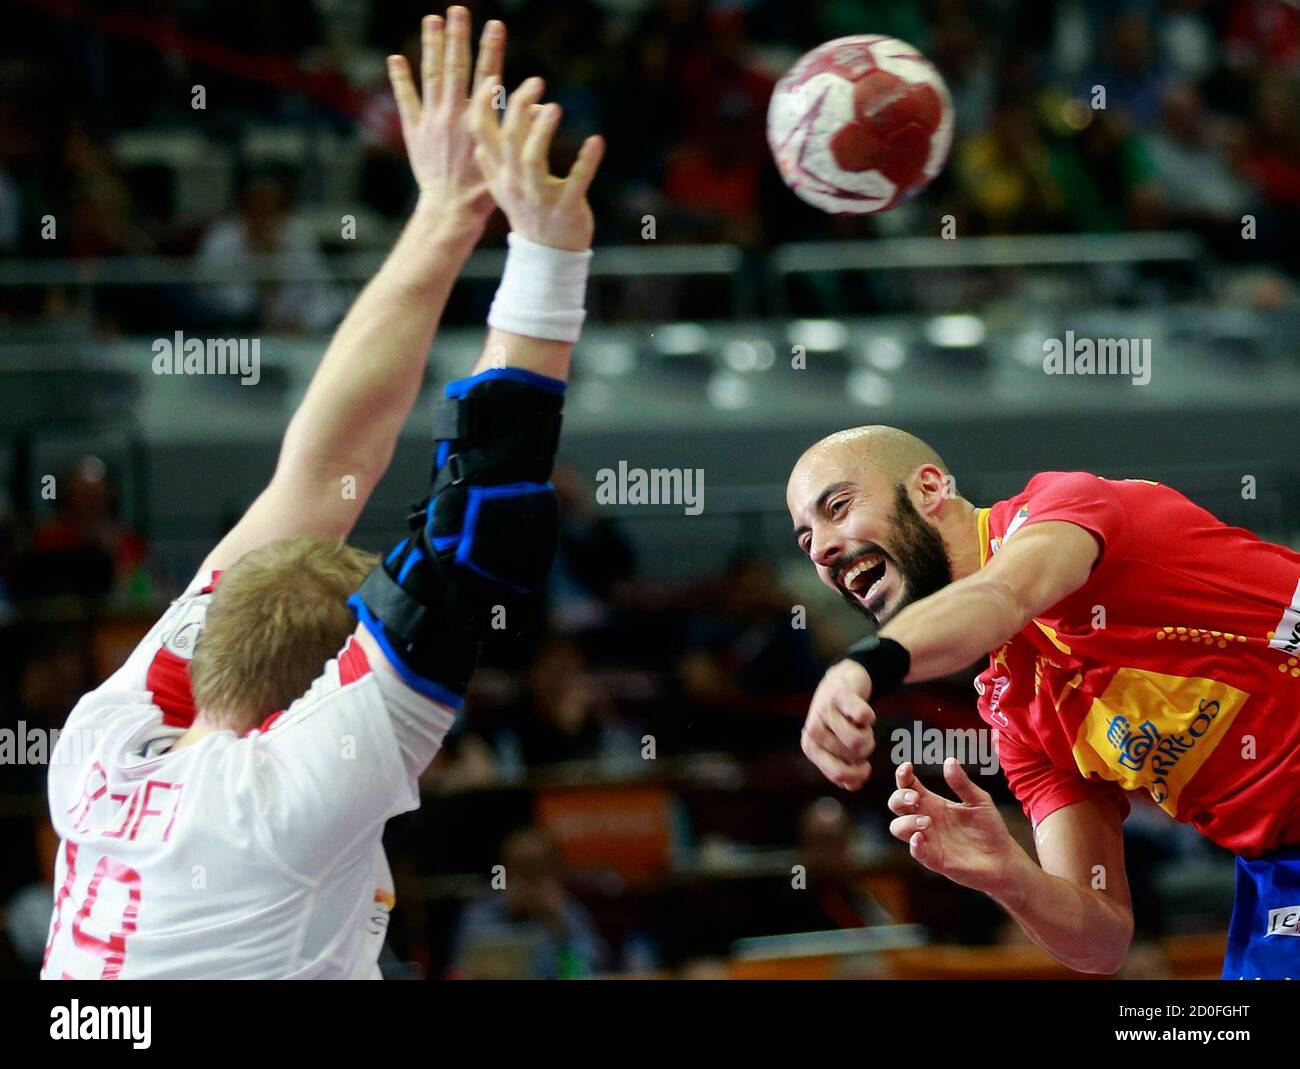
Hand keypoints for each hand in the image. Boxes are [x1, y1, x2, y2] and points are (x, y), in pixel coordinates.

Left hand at [387, 7, 503, 228]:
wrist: (451, 210)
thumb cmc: (483, 190)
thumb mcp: (506, 158)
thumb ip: (518, 127)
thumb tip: (537, 100)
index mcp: (477, 120)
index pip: (486, 75)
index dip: (491, 49)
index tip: (494, 25)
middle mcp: (452, 115)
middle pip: (456, 68)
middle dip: (458, 37)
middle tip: (458, 10)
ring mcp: (431, 121)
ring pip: (431, 76)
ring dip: (431, 46)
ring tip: (432, 20)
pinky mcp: (414, 132)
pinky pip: (406, 100)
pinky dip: (401, 79)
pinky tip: (397, 58)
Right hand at [468, 74, 604, 250]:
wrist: (547, 256)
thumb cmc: (528, 212)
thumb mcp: (506, 183)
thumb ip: (498, 154)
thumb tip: (504, 115)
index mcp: (499, 172)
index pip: (481, 134)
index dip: (483, 106)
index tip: (492, 78)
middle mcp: (515, 182)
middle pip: (508, 139)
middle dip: (517, 108)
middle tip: (536, 82)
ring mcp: (539, 197)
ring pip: (533, 160)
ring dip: (542, 132)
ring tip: (555, 108)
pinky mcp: (566, 208)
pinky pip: (576, 183)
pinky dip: (586, 162)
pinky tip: (596, 141)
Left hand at [800, 658, 875, 788]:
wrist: (842, 681)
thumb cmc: (841, 721)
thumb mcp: (837, 746)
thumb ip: (844, 768)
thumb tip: (853, 786)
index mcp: (811, 747)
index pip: (837, 774)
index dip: (857, 775)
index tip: (866, 767)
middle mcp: (813, 730)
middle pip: (854, 754)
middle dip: (864, 749)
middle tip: (860, 735)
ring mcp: (824, 711)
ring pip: (859, 739)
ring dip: (868, 733)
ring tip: (859, 724)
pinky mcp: (839, 693)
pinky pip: (863, 716)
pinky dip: (869, 716)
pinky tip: (862, 712)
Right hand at [888, 759, 1022, 895]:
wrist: (1003, 858)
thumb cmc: (990, 828)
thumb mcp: (979, 800)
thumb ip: (962, 783)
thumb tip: (949, 761)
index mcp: (933, 802)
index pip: (908, 785)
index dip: (903, 775)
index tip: (908, 767)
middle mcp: (925, 819)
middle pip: (896, 804)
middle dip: (899, 797)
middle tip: (915, 797)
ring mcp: (928, 839)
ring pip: (898, 827)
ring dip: (907, 821)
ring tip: (927, 821)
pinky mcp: (934, 859)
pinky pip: (915, 851)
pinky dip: (914, 844)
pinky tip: (922, 837)